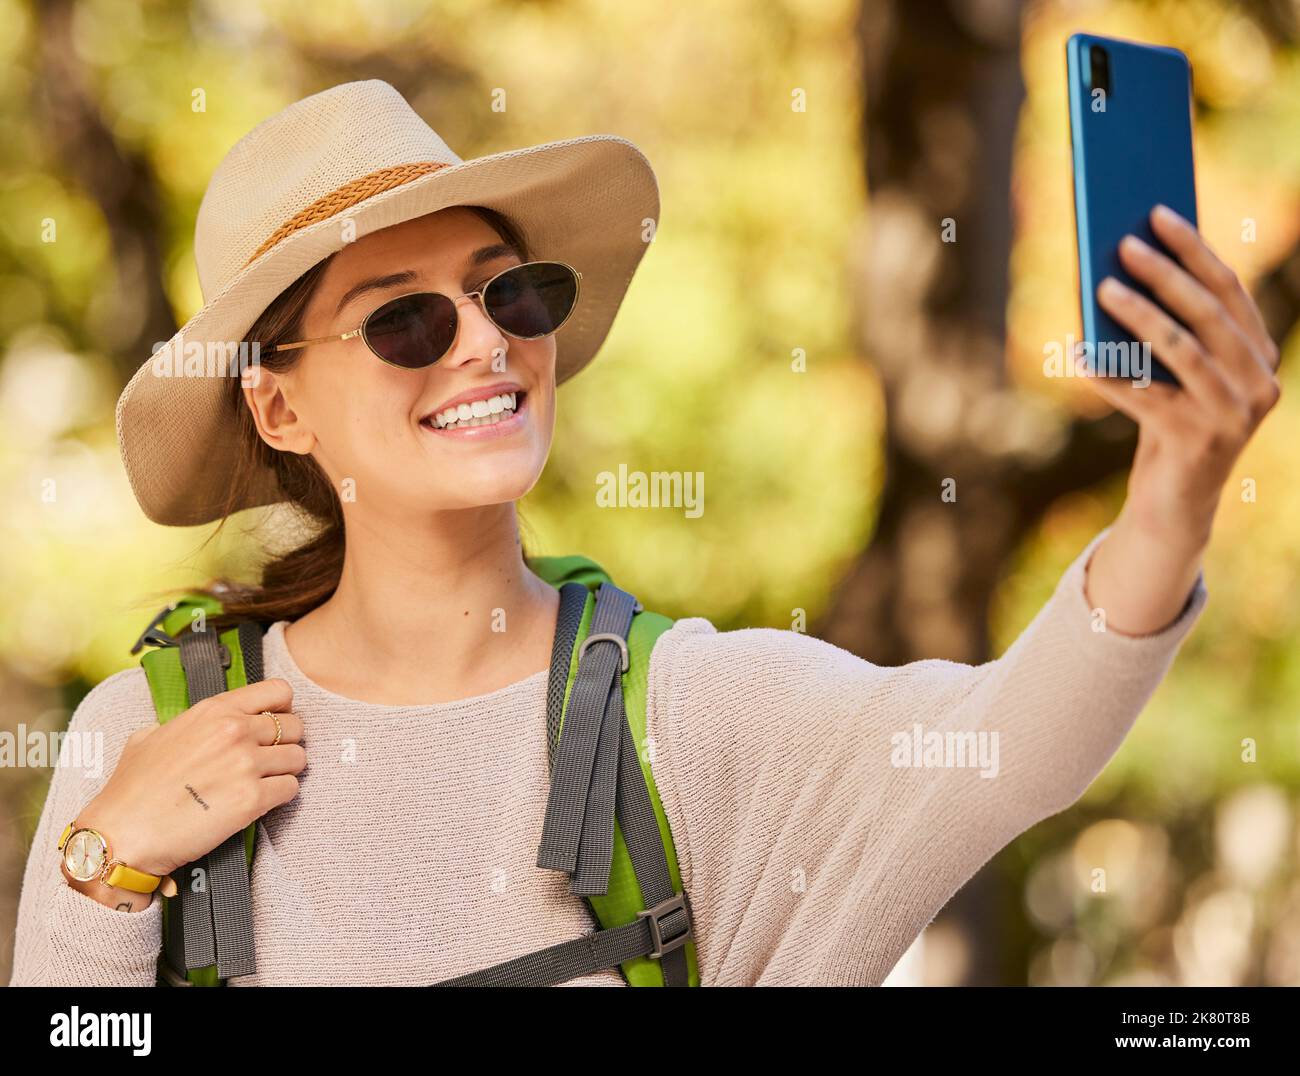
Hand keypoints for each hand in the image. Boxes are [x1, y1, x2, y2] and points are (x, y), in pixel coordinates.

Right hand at [76, 678, 305, 877]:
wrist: (122, 834)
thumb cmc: (132, 790)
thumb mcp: (149, 737)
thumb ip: (183, 725)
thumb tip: (193, 728)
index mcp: (214, 711)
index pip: (278, 691)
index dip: (282, 707)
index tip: (275, 721)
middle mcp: (235, 731)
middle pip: (295, 726)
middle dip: (286, 743)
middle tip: (269, 759)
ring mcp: (246, 764)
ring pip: (298, 758)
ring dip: (286, 771)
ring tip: (265, 782)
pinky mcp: (253, 799)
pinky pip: (291, 789)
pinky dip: (281, 796)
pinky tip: (260, 801)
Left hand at [1078, 205, 1281, 633]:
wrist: (1174, 502)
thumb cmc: (1168, 423)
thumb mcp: (1175, 374)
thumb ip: (1167, 331)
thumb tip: (1121, 268)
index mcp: (1259, 353)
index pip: (1228, 288)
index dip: (1193, 248)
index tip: (1157, 213)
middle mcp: (1259, 381)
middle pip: (1208, 312)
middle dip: (1164, 273)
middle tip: (1123, 243)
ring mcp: (1233, 414)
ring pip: (1181, 350)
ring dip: (1138, 316)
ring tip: (1101, 289)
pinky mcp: (1198, 443)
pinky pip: (1144, 398)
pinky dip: (1108, 375)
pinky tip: (1077, 353)